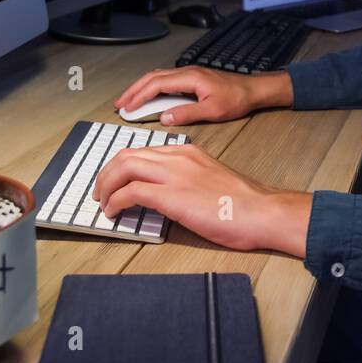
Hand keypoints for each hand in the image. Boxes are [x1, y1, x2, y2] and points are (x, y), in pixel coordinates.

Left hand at [92, 142, 311, 253]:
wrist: (261, 211)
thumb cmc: (242, 203)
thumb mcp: (209, 180)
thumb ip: (186, 179)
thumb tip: (165, 195)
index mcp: (186, 152)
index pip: (142, 150)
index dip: (121, 165)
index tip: (114, 179)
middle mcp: (177, 157)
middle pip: (127, 155)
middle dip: (107, 173)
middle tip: (100, 191)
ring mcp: (174, 174)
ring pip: (124, 168)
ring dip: (106, 186)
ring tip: (102, 202)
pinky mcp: (172, 195)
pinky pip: (131, 192)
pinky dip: (116, 201)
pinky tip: (114, 212)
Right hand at [113, 66, 292, 125]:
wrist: (253, 90)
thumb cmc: (237, 98)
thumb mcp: (212, 110)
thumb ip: (186, 113)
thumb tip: (164, 118)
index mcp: (189, 78)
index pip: (156, 84)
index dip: (139, 96)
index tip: (127, 107)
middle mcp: (186, 72)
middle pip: (152, 77)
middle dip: (133, 90)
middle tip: (120, 103)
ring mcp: (189, 74)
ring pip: (157, 77)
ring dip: (141, 87)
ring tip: (129, 100)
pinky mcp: (192, 78)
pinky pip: (166, 80)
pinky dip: (152, 87)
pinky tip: (149, 96)